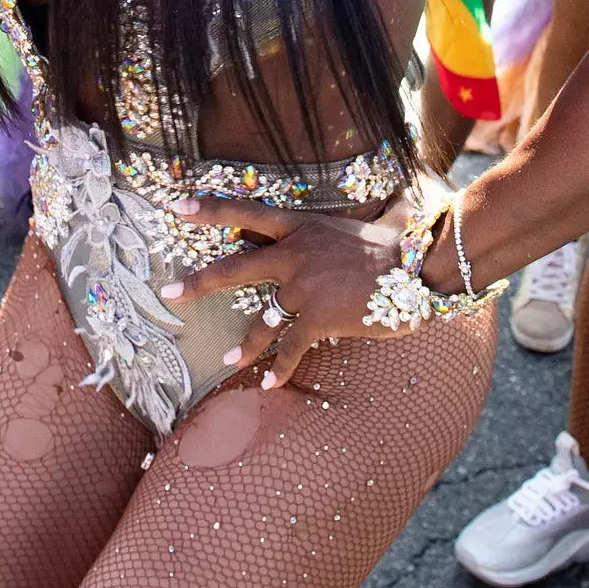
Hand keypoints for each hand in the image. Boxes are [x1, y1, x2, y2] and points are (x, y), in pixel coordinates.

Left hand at [158, 197, 417, 388]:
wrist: (420, 269)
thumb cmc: (401, 246)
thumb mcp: (369, 225)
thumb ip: (357, 221)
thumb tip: (385, 203)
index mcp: (302, 227)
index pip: (247, 212)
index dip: (211, 209)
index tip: (178, 208)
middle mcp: (296, 253)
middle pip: (235, 267)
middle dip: (198, 281)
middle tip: (167, 292)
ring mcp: (305, 286)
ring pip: (261, 317)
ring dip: (243, 343)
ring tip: (224, 361)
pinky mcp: (319, 316)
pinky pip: (290, 347)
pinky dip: (280, 367)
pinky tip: (270, 384)